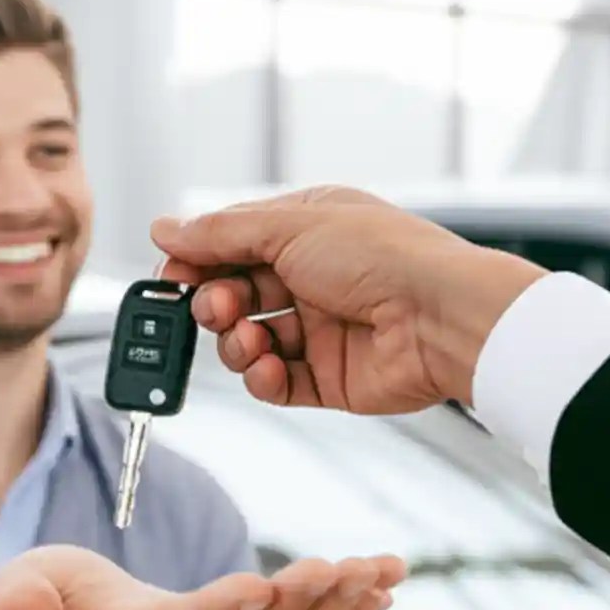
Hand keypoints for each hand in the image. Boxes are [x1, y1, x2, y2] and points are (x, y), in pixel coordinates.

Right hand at [150, 185, 547, 412]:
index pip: (232, 245)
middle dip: (215, 304)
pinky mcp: (329, 377)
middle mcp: (311, 278)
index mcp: (306, 231)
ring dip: (236, 343)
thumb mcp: (291, 227)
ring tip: (249, 340)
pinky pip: (277, 382)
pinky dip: (263, 378)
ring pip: (250, 341)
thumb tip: (166, 229)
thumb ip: (221, 233)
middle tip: (215, 308)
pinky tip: (268, 368)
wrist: (443, 317)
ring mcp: (320, 329)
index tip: (172, 275)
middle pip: (235, 295)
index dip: (198, 261)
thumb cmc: (386, 257)